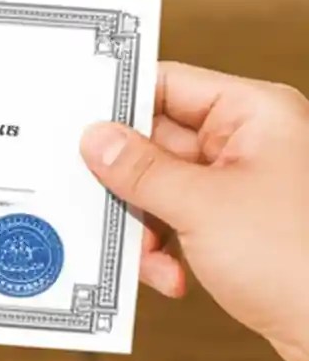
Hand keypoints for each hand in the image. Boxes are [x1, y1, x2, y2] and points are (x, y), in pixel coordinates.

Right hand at [80, 61, 308, 360]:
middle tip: (93, 201)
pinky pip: (181, 219)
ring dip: (145, 223)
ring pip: (164, 185)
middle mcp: (251, 141)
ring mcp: (245, 184)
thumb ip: (140, 169)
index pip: (167, 84)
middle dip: (128, 182)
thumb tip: (96, 139)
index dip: (120, 102)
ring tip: (147, 256)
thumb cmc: (299, 261)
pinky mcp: (240, 224)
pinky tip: (170, 276)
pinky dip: (166, 247)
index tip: (74, 123)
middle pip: (158, 140)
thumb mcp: (201, 208)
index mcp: (255, 114)